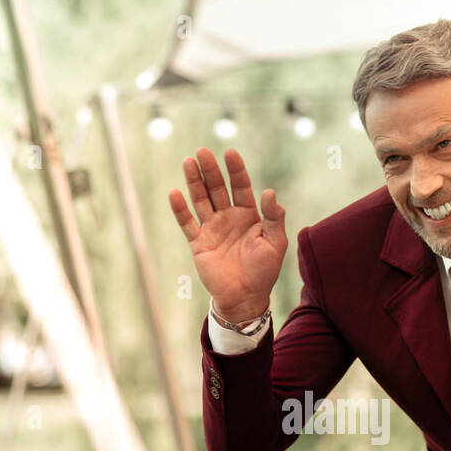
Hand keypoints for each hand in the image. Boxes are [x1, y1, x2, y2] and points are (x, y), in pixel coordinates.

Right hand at [169, 147, 285, 322]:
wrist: (246, 298)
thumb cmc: (264, 271)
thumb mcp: (276, 243)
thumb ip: (275, 218)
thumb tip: (270, 192)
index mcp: (248, 215)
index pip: (241, 186)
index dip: (236, 170)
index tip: (230, 152)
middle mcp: (228, 218)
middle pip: (217, 188)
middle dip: (211, 170)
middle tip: (202, 152)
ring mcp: (212, 229)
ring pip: (201, 200)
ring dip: (194, 182)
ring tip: (188, 162)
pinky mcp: (198, 243)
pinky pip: (187, 224)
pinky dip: (180, 210)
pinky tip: (175, 193)